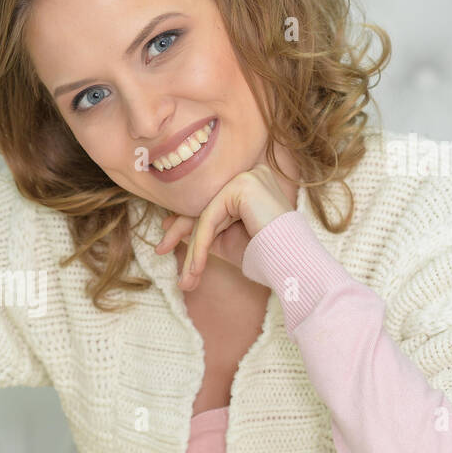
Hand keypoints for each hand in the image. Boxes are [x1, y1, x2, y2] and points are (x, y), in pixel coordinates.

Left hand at [153, 161, 293, 290]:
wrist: (291, 265)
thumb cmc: (263, 255)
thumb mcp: (224, 240)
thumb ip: (202, 229)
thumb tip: (169, 223)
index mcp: (248, 184)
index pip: (209, 203)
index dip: (185, 222)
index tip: (164, 241)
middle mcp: (249, 174)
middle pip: (204, 206)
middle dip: (179, 232)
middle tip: (160, 251)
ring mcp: (247, 176)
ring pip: (205, 214)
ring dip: (193, 249)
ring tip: (187, 277)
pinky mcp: (243, 185)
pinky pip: (210, 217)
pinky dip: (200, 245)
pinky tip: (196, 268)